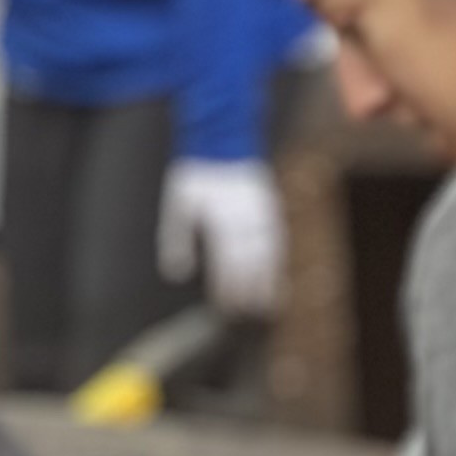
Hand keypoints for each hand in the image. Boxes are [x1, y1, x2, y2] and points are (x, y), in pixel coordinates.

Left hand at [157, 157, 285, 319]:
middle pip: (249, 261)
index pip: (226, 259)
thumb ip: (176, 239)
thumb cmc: (196, 176)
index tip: (224, 307)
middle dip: (247, 290)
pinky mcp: (272, 211)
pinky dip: (280, 265)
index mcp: (221, 217)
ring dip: (268, 282)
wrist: (223, 140)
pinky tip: (279, 281)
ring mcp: (262, 214)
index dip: (227, 285)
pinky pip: (279, 244)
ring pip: (268, 255)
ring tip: (267, 307)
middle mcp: (245, 218)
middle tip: (245, 315)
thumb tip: (176, 275)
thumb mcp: (178, 204)